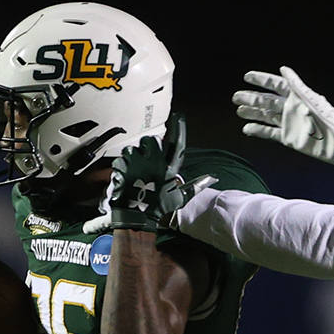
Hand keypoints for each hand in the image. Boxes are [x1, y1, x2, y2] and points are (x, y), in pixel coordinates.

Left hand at [97, 114, 203, 233]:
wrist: (135, 216)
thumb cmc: (159, 208)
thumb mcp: (179, 198)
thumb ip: (195, 186)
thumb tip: (212, 178)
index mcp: (169, 169)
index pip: (177, 143)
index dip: (179, 128)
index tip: (178, 116)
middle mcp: (154, 163)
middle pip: (152, 140)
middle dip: (149, 146)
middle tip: (147, 158)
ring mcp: (137, 164)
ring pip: (135, 147)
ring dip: (134, 155)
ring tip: (135, 168)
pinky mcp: (123, 167)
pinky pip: (122, 157)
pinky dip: (122, 164)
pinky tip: (125, 173)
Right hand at [233, 66, 333, 164]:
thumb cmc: (326, 119)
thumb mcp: (309, 98)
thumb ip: (295, 84)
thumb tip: (283, 69)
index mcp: (296, 96)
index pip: (275, 85)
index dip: (261, 80)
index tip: (247, 76)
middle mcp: (290, 108)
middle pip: (267, 101)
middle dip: (252, 98)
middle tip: (236, 97)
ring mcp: (288, 123)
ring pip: (266, 115)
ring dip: (253, 113)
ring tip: (239, 111)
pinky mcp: (288, 137)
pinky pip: (270, 133)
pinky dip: (258, 130)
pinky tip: (247, 128)